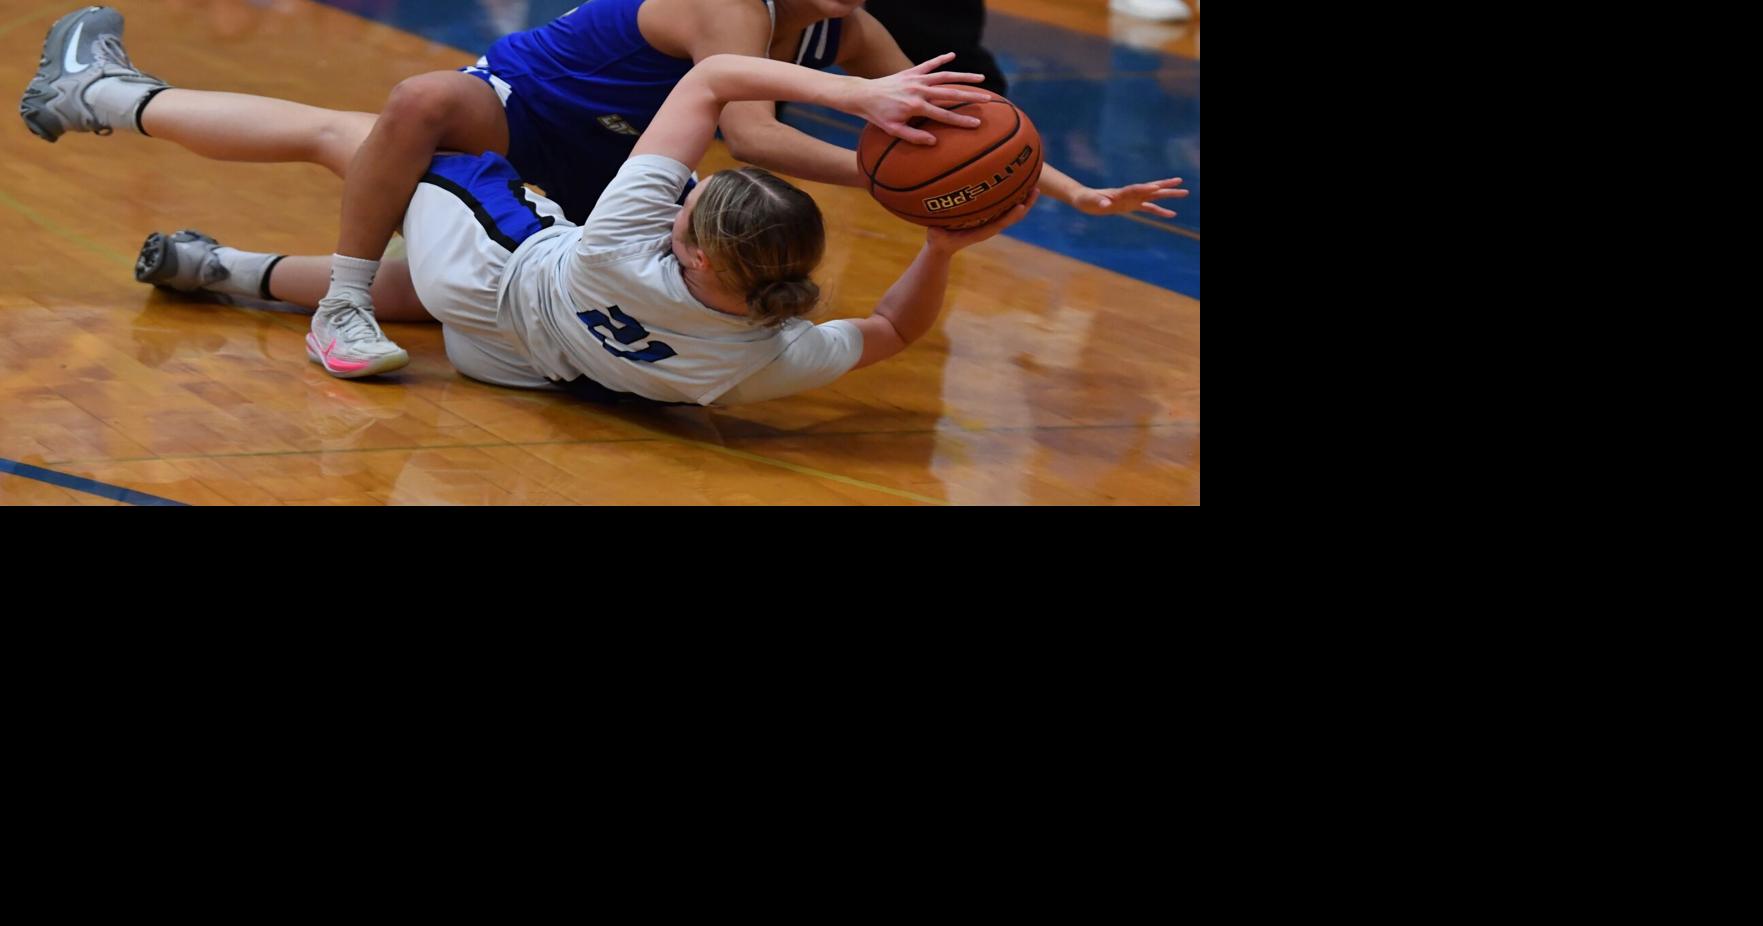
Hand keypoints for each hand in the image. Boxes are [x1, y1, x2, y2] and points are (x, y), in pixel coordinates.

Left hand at [845, 53, 992, 145]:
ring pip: (944, 76)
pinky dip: (941, 58)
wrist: (863, 95)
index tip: (976, 124)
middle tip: (988, 99)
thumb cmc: (878, 116)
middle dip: (970, 96)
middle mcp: (919, 90)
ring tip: (980, 77)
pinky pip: (928, 64)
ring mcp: (916, 79)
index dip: (961, 120)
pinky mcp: (911, 72)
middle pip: (950, 93)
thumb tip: (935, 141)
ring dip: (963, 76)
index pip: (944, 115)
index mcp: (916, 107)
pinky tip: (953, 55)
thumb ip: (914, 137)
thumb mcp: (893, 130)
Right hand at [927, 190, 1039, 253]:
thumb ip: (936, 233)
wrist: (943, 246)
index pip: (1000, 223)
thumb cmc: (939, 240)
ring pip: (1011, 210)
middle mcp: (990, 226)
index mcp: (981, 232)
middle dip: (1025, 203)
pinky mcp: (987, 217)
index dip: (1011, 215)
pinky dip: (1011, 194)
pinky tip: (1014, 181)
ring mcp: (990, 221)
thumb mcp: (936, 236)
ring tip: (1033, 183)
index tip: (1022, 206)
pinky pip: (1002, 205)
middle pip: (1012, 215)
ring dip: (1023, 198)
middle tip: (1036, 189)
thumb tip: (934, 230)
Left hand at [1070, 177, 1189, 217]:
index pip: (1135, 190)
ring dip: (1168, 195)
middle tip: (1181, 184)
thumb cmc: (1086, 199)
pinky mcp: (1132, 206)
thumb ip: (1098, 202)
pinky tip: (1171, 214)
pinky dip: (1160, 211)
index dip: (1145, 189)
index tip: (1157, 187)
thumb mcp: (1090, 201)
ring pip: (1154, 196)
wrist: (1085, 199)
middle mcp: (1129, 194)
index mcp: (1120, 192)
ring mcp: (1132, 199)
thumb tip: (1105, 205)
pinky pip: (1149, 208)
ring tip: (1184, 193)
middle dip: (1165, 188)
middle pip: (1150, 189)